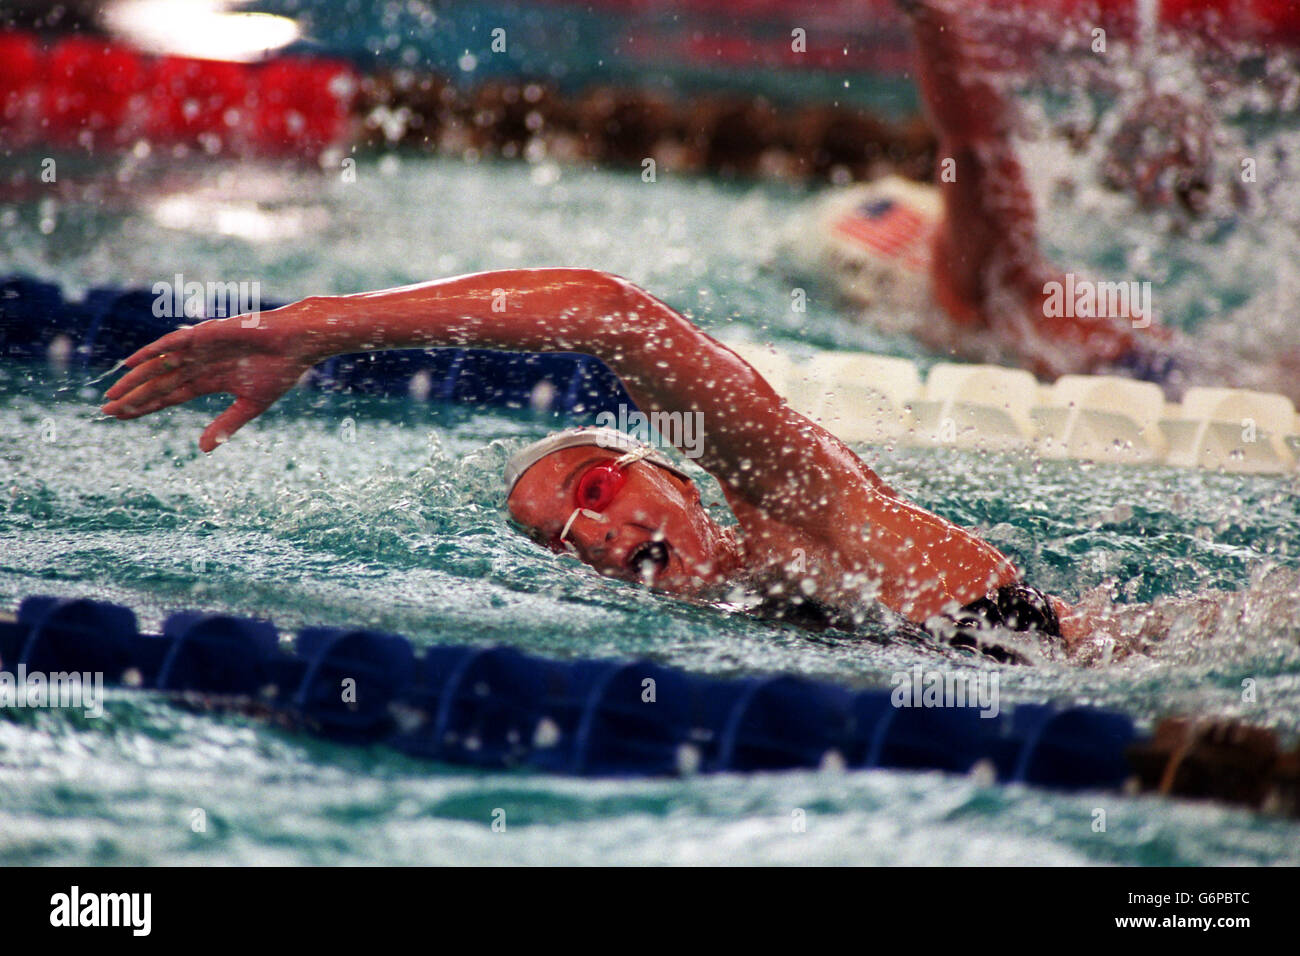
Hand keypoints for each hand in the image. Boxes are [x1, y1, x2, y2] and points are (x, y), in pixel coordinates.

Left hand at [100, 309, 314, 451]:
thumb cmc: (280, 371)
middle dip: (133, 397)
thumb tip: (203, 450)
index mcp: (210, 380)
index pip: (170, 395)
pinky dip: (151, 352)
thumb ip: (225, 425)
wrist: (297, 344)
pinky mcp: (206, 335)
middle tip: (106, 411)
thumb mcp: (251, 405)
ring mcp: (201, 348)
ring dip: (136, 379)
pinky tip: (131, 362)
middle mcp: (199, 364)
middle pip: (159, 383)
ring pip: (160, 366)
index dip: (146, 406)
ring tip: (112, 394)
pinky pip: (172, 344)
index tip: (122, 417)